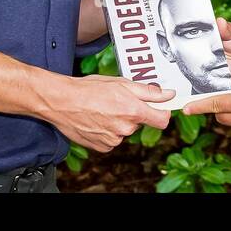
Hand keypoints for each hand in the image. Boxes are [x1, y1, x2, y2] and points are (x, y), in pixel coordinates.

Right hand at [46, 74, 174, 152]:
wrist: (62, 102)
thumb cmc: (89, 89)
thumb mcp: (121, 83)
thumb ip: (148, 91)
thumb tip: (168, 94)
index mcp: (133, 111)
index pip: (162, 120)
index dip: (162, 112)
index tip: (158, 107)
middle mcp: (125, 129)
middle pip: (141, 123)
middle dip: (134, 113)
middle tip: (118, 101)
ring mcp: (114, 140)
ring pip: (125, 131)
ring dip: (119, 122)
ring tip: (103, 109)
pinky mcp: (103, 147)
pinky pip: (113, 139)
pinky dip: (108, 131)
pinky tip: (97, 120)